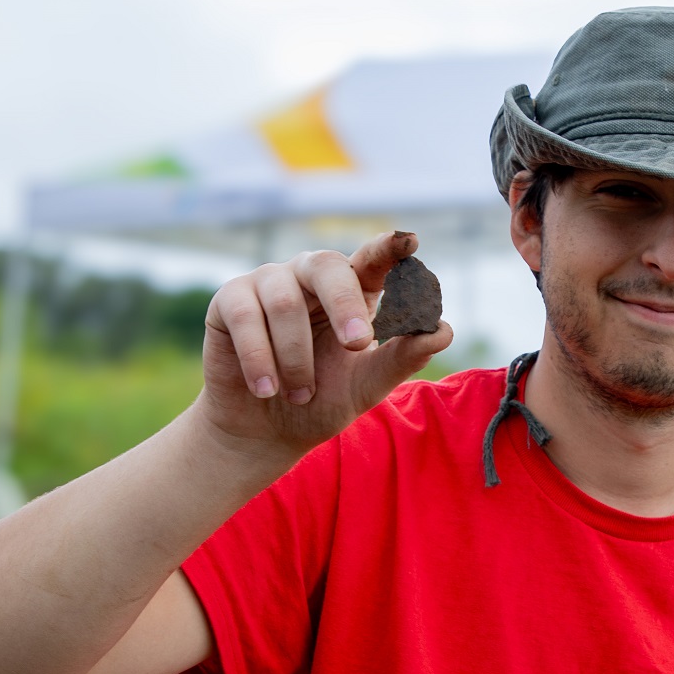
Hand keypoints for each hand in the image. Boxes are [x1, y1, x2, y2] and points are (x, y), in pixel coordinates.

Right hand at [195, 231, 452, 466]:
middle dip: (344, 305)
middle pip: (328, 266)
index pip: (373, 259)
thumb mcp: (367, 385)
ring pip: (285, 301)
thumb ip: (402, 358)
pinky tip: (265, 389)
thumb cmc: (321, 401)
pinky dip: (259, 358)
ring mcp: (269, 283)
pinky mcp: (230, 300)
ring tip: (299, 393)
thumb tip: (443, 331)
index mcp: (352, 289)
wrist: (265, 432)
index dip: (389, 247)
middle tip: (357, 345)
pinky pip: (246, 316)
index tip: (410, 241)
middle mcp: (311, 277)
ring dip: (296, 357)